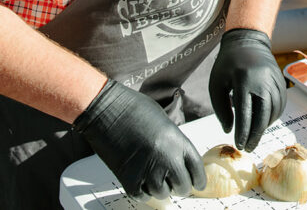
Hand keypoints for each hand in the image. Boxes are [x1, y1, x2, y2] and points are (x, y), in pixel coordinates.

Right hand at [73, 80, 204, 200]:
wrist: (107, 110)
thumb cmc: (133, 109)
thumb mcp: (164, 123)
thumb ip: (174, 142)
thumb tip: (178, 158)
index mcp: (178, 141)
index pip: (197, 169)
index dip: (199, 179)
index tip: (198, 184)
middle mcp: (167, 158)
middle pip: (182, 186)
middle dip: (180, 186)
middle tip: (176, 183)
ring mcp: (148, 170)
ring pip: (162, 194)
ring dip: (160, 190)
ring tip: (156, 180)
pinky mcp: (129, 179)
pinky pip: (142, 196)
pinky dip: (143, 192)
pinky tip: (142, 182)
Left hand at [208, 29, 286, 151]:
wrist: (247, 41)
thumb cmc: (227, 64)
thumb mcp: (216, 84)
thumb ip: (221, 108)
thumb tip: (229, 130)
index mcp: (243, 81)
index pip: (245, 114)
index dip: (242, 132)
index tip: (239, 145)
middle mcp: (262, 82)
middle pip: (262, 116)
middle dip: (255, 135)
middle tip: (248, 148)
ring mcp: (274, 81)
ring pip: (273, 111)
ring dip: (264, 126)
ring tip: (254, 136)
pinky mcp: (280, 81)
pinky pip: (280, 104)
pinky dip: (273, 116)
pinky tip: (263, 122)